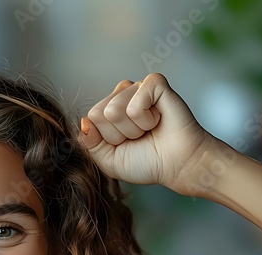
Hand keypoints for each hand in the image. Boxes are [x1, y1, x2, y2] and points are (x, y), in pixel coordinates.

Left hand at [78, 73, 214, 195]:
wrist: (179, 164)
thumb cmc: (147, 162)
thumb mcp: (109, 161)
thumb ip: (90, 144)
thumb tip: (83, 122)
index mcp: (109, 109)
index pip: (91, 118)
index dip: (109, 138)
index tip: (127, 143)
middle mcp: (122, 94)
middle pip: (100, 113)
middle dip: (119, 134)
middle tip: (140, 137)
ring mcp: (138, 86)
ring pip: (114, 110)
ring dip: (134, 129)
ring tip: (150, 129)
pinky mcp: (154, 83)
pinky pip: (134, 103)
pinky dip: (146, 119)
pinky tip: (159, 119)